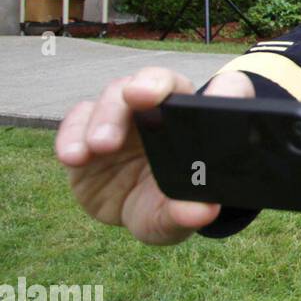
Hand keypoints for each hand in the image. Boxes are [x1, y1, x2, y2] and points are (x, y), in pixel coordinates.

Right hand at [55, 66, 254, 244]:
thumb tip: (201, 212)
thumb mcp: (175, 219)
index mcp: (202, 126)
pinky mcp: (89, 128)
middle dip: (151, 85)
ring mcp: (126, 117)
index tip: (223, 96)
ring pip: (117, 94)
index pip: (228, 92)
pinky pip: (78, 118)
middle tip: (139, 97)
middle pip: (162, 81)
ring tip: (102, 146)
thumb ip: (187, 215)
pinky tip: (74, 156)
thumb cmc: (167, 208)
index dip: (228, 90)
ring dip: (107, 116)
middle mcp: (166, 112)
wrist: (130, 215)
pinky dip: (72, 133)